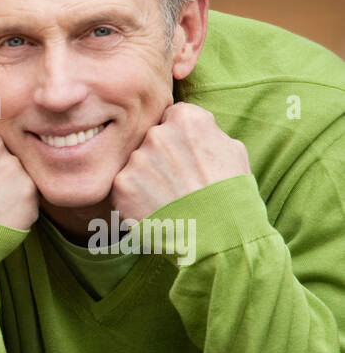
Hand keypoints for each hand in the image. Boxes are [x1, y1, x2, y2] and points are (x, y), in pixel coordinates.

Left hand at [111, 102, 250, 221]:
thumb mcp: (232, 150)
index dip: (179, 139)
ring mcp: (136, 160)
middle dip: (160, 157)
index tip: (186, 157)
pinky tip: (153, 209)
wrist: (216, 235)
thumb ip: (205, 131)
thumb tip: (191, 127)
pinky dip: (134, 198)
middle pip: (150, 140)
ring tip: (167, 198)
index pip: (171, 118)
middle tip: (177, 182)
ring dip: (146, 178)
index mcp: (186, 118)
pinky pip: (124, 187)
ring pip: (135, 164)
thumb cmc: (230, 193)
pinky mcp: (121, 185)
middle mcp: (157, 133)